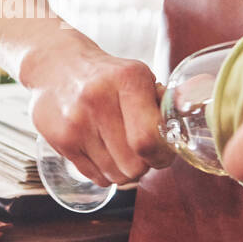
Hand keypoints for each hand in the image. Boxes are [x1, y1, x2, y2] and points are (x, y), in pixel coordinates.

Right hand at [23, 41, 175, 185]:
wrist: (56, 65)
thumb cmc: (105, 76)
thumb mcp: (137, 75)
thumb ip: (164, 102)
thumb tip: (187, 124)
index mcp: (127, 79)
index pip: (148, 139)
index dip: (161, 155)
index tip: (162, 153)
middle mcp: (98, 99)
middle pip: (133, 164)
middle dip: (143, 165)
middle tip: (140, 152)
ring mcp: (76, 122)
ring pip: (115, 175)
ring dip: (123, 170)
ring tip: (118, 149)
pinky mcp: (61, 139)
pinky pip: (94, 176)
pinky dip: (103, 172)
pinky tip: (101, 151)